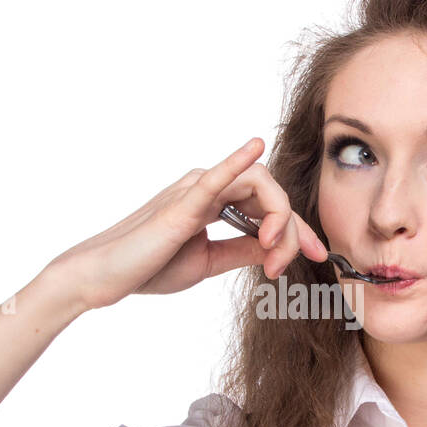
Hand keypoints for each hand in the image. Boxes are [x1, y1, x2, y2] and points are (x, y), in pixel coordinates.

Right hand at [44, 137, 327, 311]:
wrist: (107, 278)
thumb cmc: (149, 267)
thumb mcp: (209, 262)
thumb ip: (243, 250)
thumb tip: (277, 248)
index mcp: (213, 202)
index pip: (268, 206)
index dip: (299, 230)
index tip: (319, 257)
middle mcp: (207, 188)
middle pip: (270, 194)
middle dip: (296, 228)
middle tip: (301, 262)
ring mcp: (194, 191)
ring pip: (256, 187)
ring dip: (279, 219)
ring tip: (276, 254)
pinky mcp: (181, 204)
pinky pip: (214, 178)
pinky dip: (235, 161)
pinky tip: (254, 148)